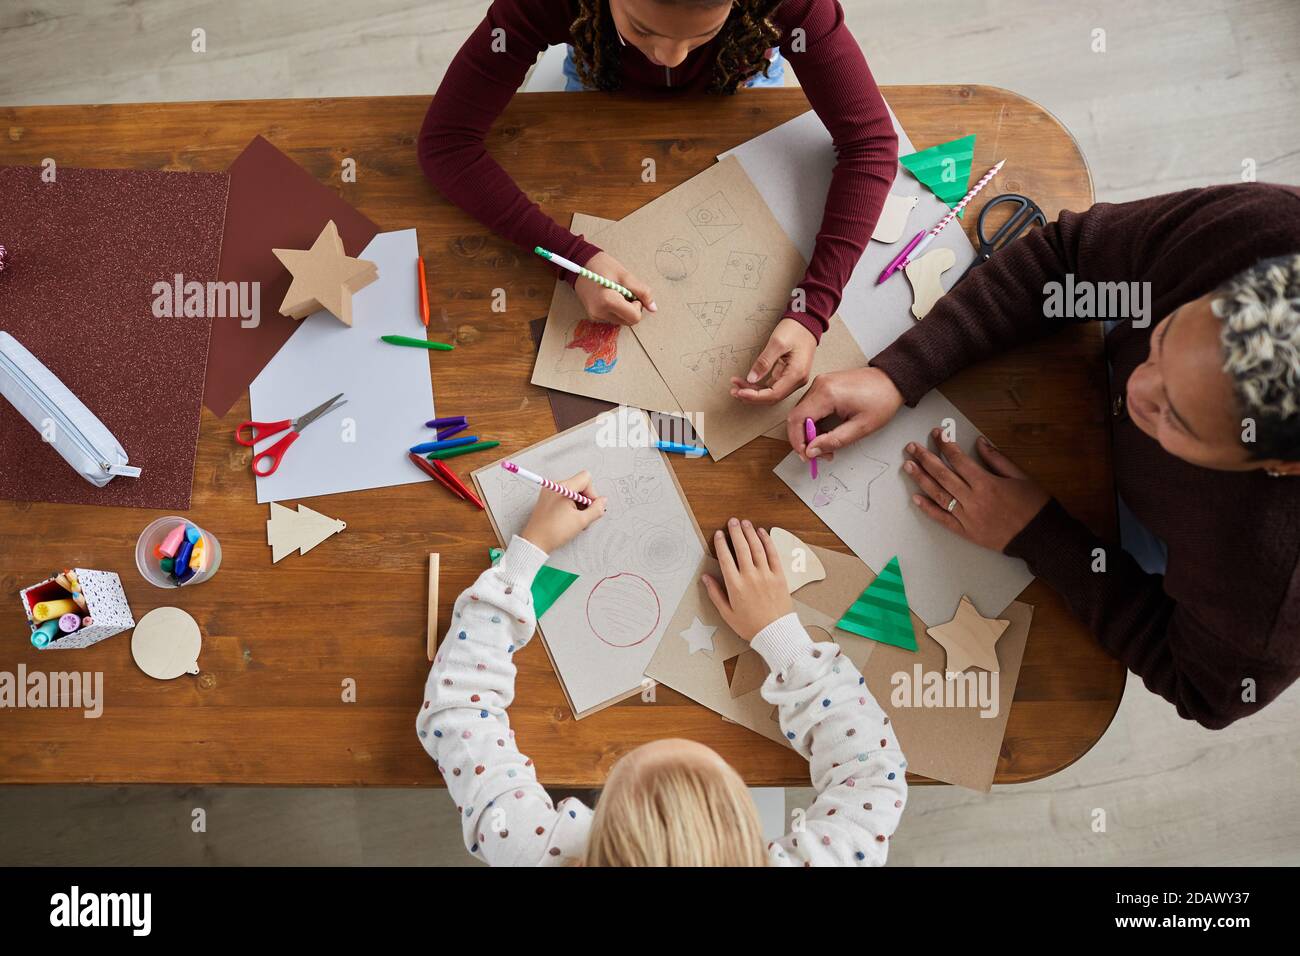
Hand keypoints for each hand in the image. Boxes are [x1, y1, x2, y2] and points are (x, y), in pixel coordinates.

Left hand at [519, 470, 606, 553]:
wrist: (535, 542)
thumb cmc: (554, 532)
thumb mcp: (581, 521)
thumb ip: (596, 509)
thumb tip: (603, 501)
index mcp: (563, 487)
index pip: (586, 478)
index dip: (592, 493)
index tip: (590, 506)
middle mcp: (555, 486)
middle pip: (579, 484)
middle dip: (585, 500)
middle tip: (583, 516)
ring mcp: (549, 491)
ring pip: (572, 491)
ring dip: (578, 504)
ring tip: (575, 520)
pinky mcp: (546, 498)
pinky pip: (564, 496)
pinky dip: (570, 505)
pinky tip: (568, 518)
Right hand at [573, 252, 655, 325]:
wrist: (580, 263)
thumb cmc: (602, 266)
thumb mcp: (626, 276)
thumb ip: (642, 292)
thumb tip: (653, 308)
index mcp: (608, 301)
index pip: (634, 317)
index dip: (638, 306)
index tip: (632, 294)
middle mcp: (600, 313)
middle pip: (629, 321)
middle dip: (632, 308)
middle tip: (624, 292)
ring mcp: (596, 316)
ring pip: (622, 320)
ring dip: (624, 308)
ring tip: (615, 292)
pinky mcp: (594, 316)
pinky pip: (613, 317)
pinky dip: (616, 309)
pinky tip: (609, 296)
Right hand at [701, 518, 792, 640]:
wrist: (775, 632)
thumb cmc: (750, 625)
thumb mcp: (727, 613)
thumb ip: (715, 593)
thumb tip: (705, 577)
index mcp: (735, 586)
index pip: (725, 558)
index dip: (720, 544)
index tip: (718, 534)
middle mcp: (750, 577)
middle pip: (741, 548)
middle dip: (735, 532)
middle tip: (731, 521)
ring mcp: (766, 575)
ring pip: (756, 548)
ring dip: (750, 533)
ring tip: (745, 523)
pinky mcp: (779, 576)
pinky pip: (772, 554)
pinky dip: (767, 541)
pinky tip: (762, 533)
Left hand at [729, 318, 815, 403]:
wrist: (807, 321)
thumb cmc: (795, 329)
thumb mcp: (777, 343)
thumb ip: (764, 362)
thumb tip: (751, 379)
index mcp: (796, 374)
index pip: (773, 394)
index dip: (754, 396)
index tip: (739, 392)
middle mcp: (797, 380)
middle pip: (772, 397)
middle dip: (752, 395)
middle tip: (734, 391)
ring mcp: (794, 378)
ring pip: (771, 393)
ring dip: (754, 392)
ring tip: (737, 386)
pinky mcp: (789, 375)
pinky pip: (773, 385)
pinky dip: (759, 386)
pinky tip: (748, 382)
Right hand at [787, 366, 903, 462]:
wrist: (893, 381)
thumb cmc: (882, 400)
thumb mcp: (861, 427)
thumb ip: (833, 441)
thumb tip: (811, 450)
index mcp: (826, 394)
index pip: (797, 419)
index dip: (797, 441)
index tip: (806, 455)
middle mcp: (819, 385)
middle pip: (797, 416)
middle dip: (803, 439)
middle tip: (817, 454)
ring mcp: (821, 383)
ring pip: (802, 412)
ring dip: (809, 432)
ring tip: (825, 445)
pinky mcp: (824, 384)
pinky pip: (810, 406)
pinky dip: (814, 422)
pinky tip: (825, 432)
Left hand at [903, 430, 1049, 551]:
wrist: (1040, 537)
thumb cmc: (1034, 505)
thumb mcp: (1020, 476)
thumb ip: (997, 459)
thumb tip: (980, 442)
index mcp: (987, 483)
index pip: (959, 460)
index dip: (946, 445)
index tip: (936, 434)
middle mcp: (974, 499)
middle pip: (943, 475)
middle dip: (925, 459)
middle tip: (912, 448)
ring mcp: (968, 517)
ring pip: (939, 495)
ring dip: (921, 480)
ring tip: (908, 466)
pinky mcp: (967, 532)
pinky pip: (943, 519)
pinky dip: (928, 509)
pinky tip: (916, 498)